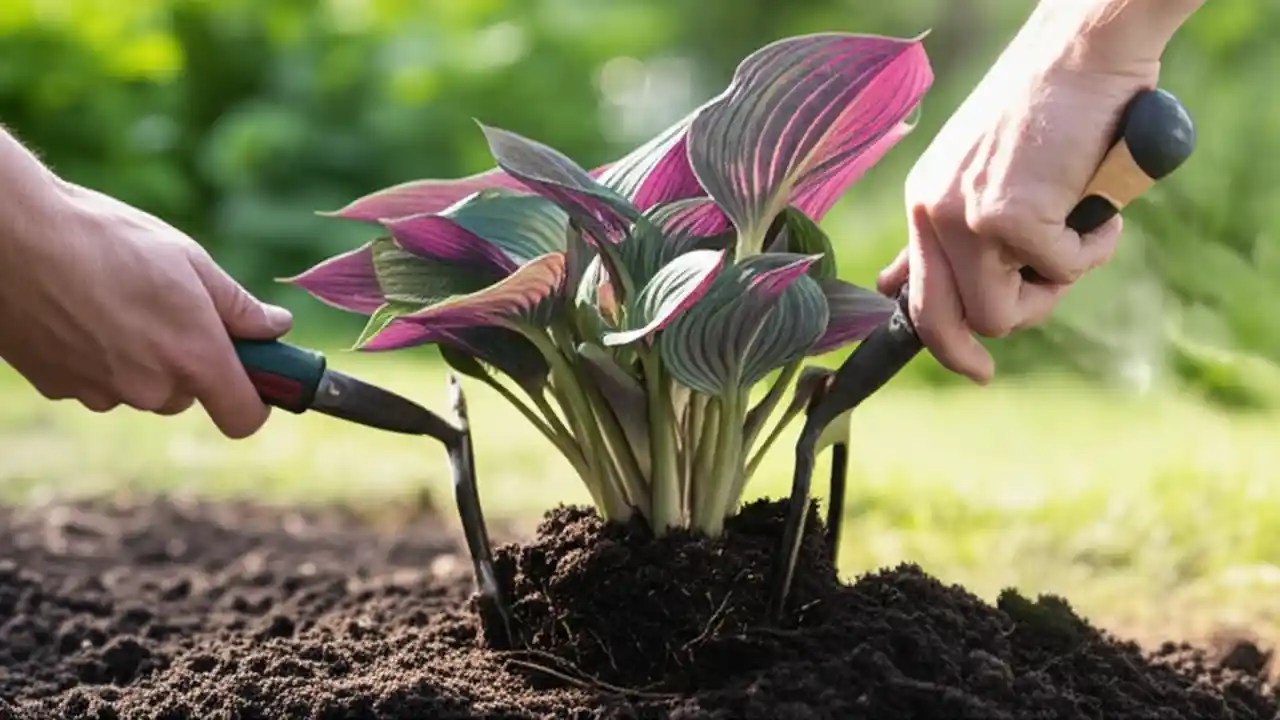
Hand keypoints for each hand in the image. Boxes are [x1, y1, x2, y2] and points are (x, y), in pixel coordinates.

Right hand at [0, 180, 291, 437]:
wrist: (12, 236)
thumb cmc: (107, 239)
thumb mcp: (189, 261)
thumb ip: (238, 306)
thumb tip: (275, 327)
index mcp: (194, 358)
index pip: (244, 418)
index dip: (255, 400)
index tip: (252, 374)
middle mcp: (150, 387)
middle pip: (187, 395)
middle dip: (187, 362)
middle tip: (169, 310)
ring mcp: (101, 393)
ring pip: (140, 388)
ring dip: (140, 359)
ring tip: (117, 301)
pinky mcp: (59, 388)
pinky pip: (96, 382)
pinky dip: (97, 357)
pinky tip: (81, 311)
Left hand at [877, 1, 1186, 382]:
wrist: (1082, 50)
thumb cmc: (1046, 108)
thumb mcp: (979, 172)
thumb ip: (950, 229)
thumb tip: (899, 287)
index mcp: (923, 203)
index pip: (914, 296)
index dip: (941, 342)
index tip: (975, 369)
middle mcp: (932, 213)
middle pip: (947, 322)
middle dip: (992, 339)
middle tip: (1035, 310)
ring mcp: (967, 218)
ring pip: (1002, 314)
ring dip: (1052, 288)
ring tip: (1076, 234)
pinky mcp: (1012, 217)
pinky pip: (1060, 272)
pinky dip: (1093, 248)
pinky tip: (1100, 209)